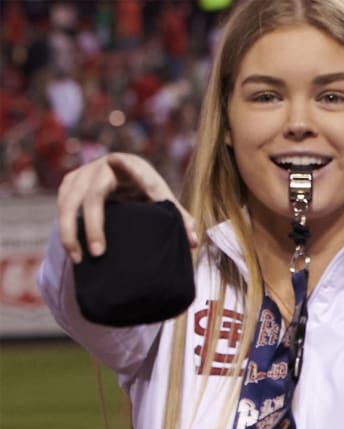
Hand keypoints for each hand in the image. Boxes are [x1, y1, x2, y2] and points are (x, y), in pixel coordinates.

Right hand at [56, 153, 195, 263]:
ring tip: (78, 258)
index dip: (131, 171)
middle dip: (94, 225)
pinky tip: (71, 248)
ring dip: (70, 231)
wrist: (123, 179)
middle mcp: (107, 166)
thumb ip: (178, 219)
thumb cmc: (147, 193)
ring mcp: (85, 173)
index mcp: (135, 166)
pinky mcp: (71, 183)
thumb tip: (192, 241)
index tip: (122, 166)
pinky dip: (64, 227)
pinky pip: (61, 205)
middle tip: (98, 253)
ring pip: (70, 201)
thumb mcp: (163, 202)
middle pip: (95, 194)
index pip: (134, 169)